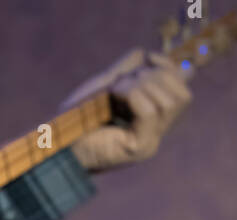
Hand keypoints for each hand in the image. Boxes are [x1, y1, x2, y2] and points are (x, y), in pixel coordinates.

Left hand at [62, 49, 191, 172]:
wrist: (53, 145)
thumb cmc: (74, 119)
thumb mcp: (105, 86)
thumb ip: (128, 70)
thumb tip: (150, 54)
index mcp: (151, 121)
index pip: (183, 91)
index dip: (170, 69)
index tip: (148, 58)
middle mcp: (155, 134)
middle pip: (182, 95)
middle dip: (155, 76)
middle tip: (122, 83)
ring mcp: (149, 143)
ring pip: (170, 101)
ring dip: (141, 85)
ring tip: (115, 92)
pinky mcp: (138, 148)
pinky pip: (150, 110)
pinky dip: (132, 94)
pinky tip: (112, 98)